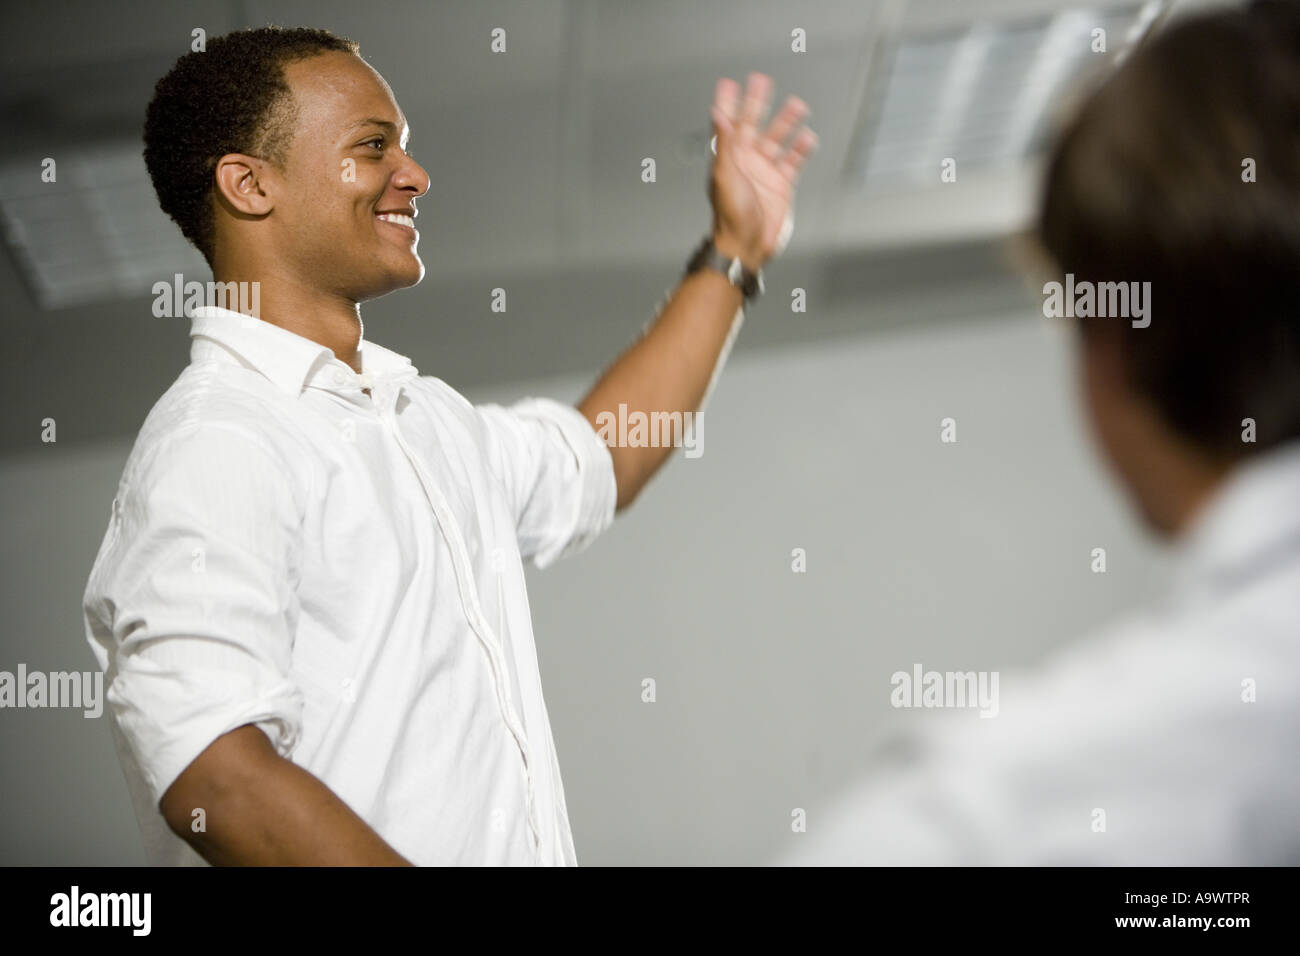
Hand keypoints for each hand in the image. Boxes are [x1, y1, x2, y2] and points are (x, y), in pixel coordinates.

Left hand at [709, 72, 817, 269]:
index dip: (728, 103)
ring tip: (797, 105)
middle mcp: (746, 162)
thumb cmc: (731, 216)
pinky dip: (801, 149)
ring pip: (777, 139)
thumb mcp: (725, 177)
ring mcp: (765, 172)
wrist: (747, 245)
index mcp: (729, 158)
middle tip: (762, 81)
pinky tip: (808, 137)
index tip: (729, 84)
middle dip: (758, 103)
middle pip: (754, 124)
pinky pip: (794, 161)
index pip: (728, 124)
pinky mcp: (781, 185)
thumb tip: (719, 116)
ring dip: (786, 122)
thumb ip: (725, 144)